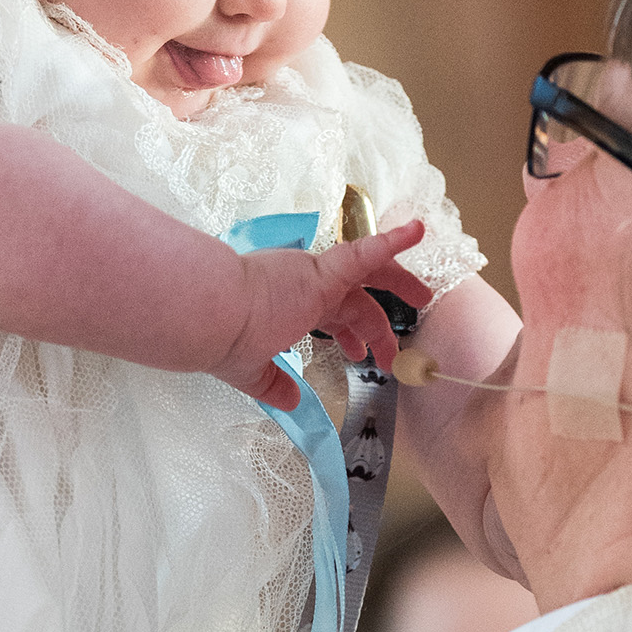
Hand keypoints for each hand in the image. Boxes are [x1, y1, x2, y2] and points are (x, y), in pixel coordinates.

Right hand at [211, 219, 432, 410]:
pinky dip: (392, 241)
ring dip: (399, 281)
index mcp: (290, 304)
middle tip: (404, 331)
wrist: (207, 315)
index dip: (352, 335)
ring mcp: (315, 276)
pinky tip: (416, 230)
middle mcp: (305, 285)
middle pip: (356, 297)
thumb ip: (273, 384)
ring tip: (424, 296)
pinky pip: (365, 253)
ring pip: (369, 272)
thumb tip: (291, 401)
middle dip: (380, 317)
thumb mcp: (250, 368)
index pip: (332, 315)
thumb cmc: (220, 337)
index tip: (360, 356)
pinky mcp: (322, 271)